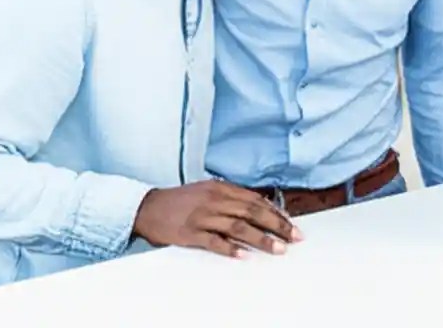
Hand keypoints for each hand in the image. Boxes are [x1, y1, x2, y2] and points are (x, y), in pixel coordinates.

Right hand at [132, 180, 303, 258]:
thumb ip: (232, 198)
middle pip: (252, 212)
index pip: (255, 200)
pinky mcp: (190, 232)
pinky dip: (230, 249)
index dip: (276, 213)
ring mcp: (202, 216)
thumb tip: (261, 208)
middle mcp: (214, 200)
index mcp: (220, 188)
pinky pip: (213, 241)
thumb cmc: (180, 200)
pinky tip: (243, 255)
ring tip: (278, 249)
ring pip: (238, 227)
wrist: (148, 207)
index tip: (291, 224)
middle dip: (277, 225)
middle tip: (294, 237)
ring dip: (261, 238)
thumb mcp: (208, 191)